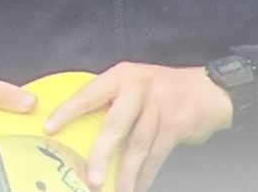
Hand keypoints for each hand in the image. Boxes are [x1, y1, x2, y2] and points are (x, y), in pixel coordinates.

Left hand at [44, 63, 231, 191]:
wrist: (208, 89)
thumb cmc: (159, 89)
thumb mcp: (133, 83)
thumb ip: (111, 99)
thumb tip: (79, 127)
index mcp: (120, 76)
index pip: (88, 94)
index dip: (67, 111)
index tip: (49, 129)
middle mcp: (138, 89)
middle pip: (115, 124)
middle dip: (101, 154)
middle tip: (91, 177)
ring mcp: (159, 106)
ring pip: (138, 145)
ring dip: (126, 172)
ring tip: (116, 190)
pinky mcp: (177, 124)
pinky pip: (158, 153)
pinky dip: (147, 173)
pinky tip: (138, 185)